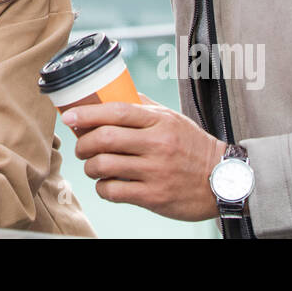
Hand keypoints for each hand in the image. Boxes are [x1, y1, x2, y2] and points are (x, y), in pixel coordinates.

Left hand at [62, 93, 226, 221]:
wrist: (223, 180)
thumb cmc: (193, 146)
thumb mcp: (173, 119)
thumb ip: (144, 107)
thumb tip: (112, 93)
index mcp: (159, 121)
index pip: (116, 112)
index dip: (86, 113)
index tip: (68, 117)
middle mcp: (157, 144)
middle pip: (105, 138)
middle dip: (83, 143)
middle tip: (81, 146)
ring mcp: (155, 171)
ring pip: (104, 166)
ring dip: (89, 167)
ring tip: (92, 166)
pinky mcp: (154, 196)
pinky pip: (113, 191)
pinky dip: (102, 188)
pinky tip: (106, 184)